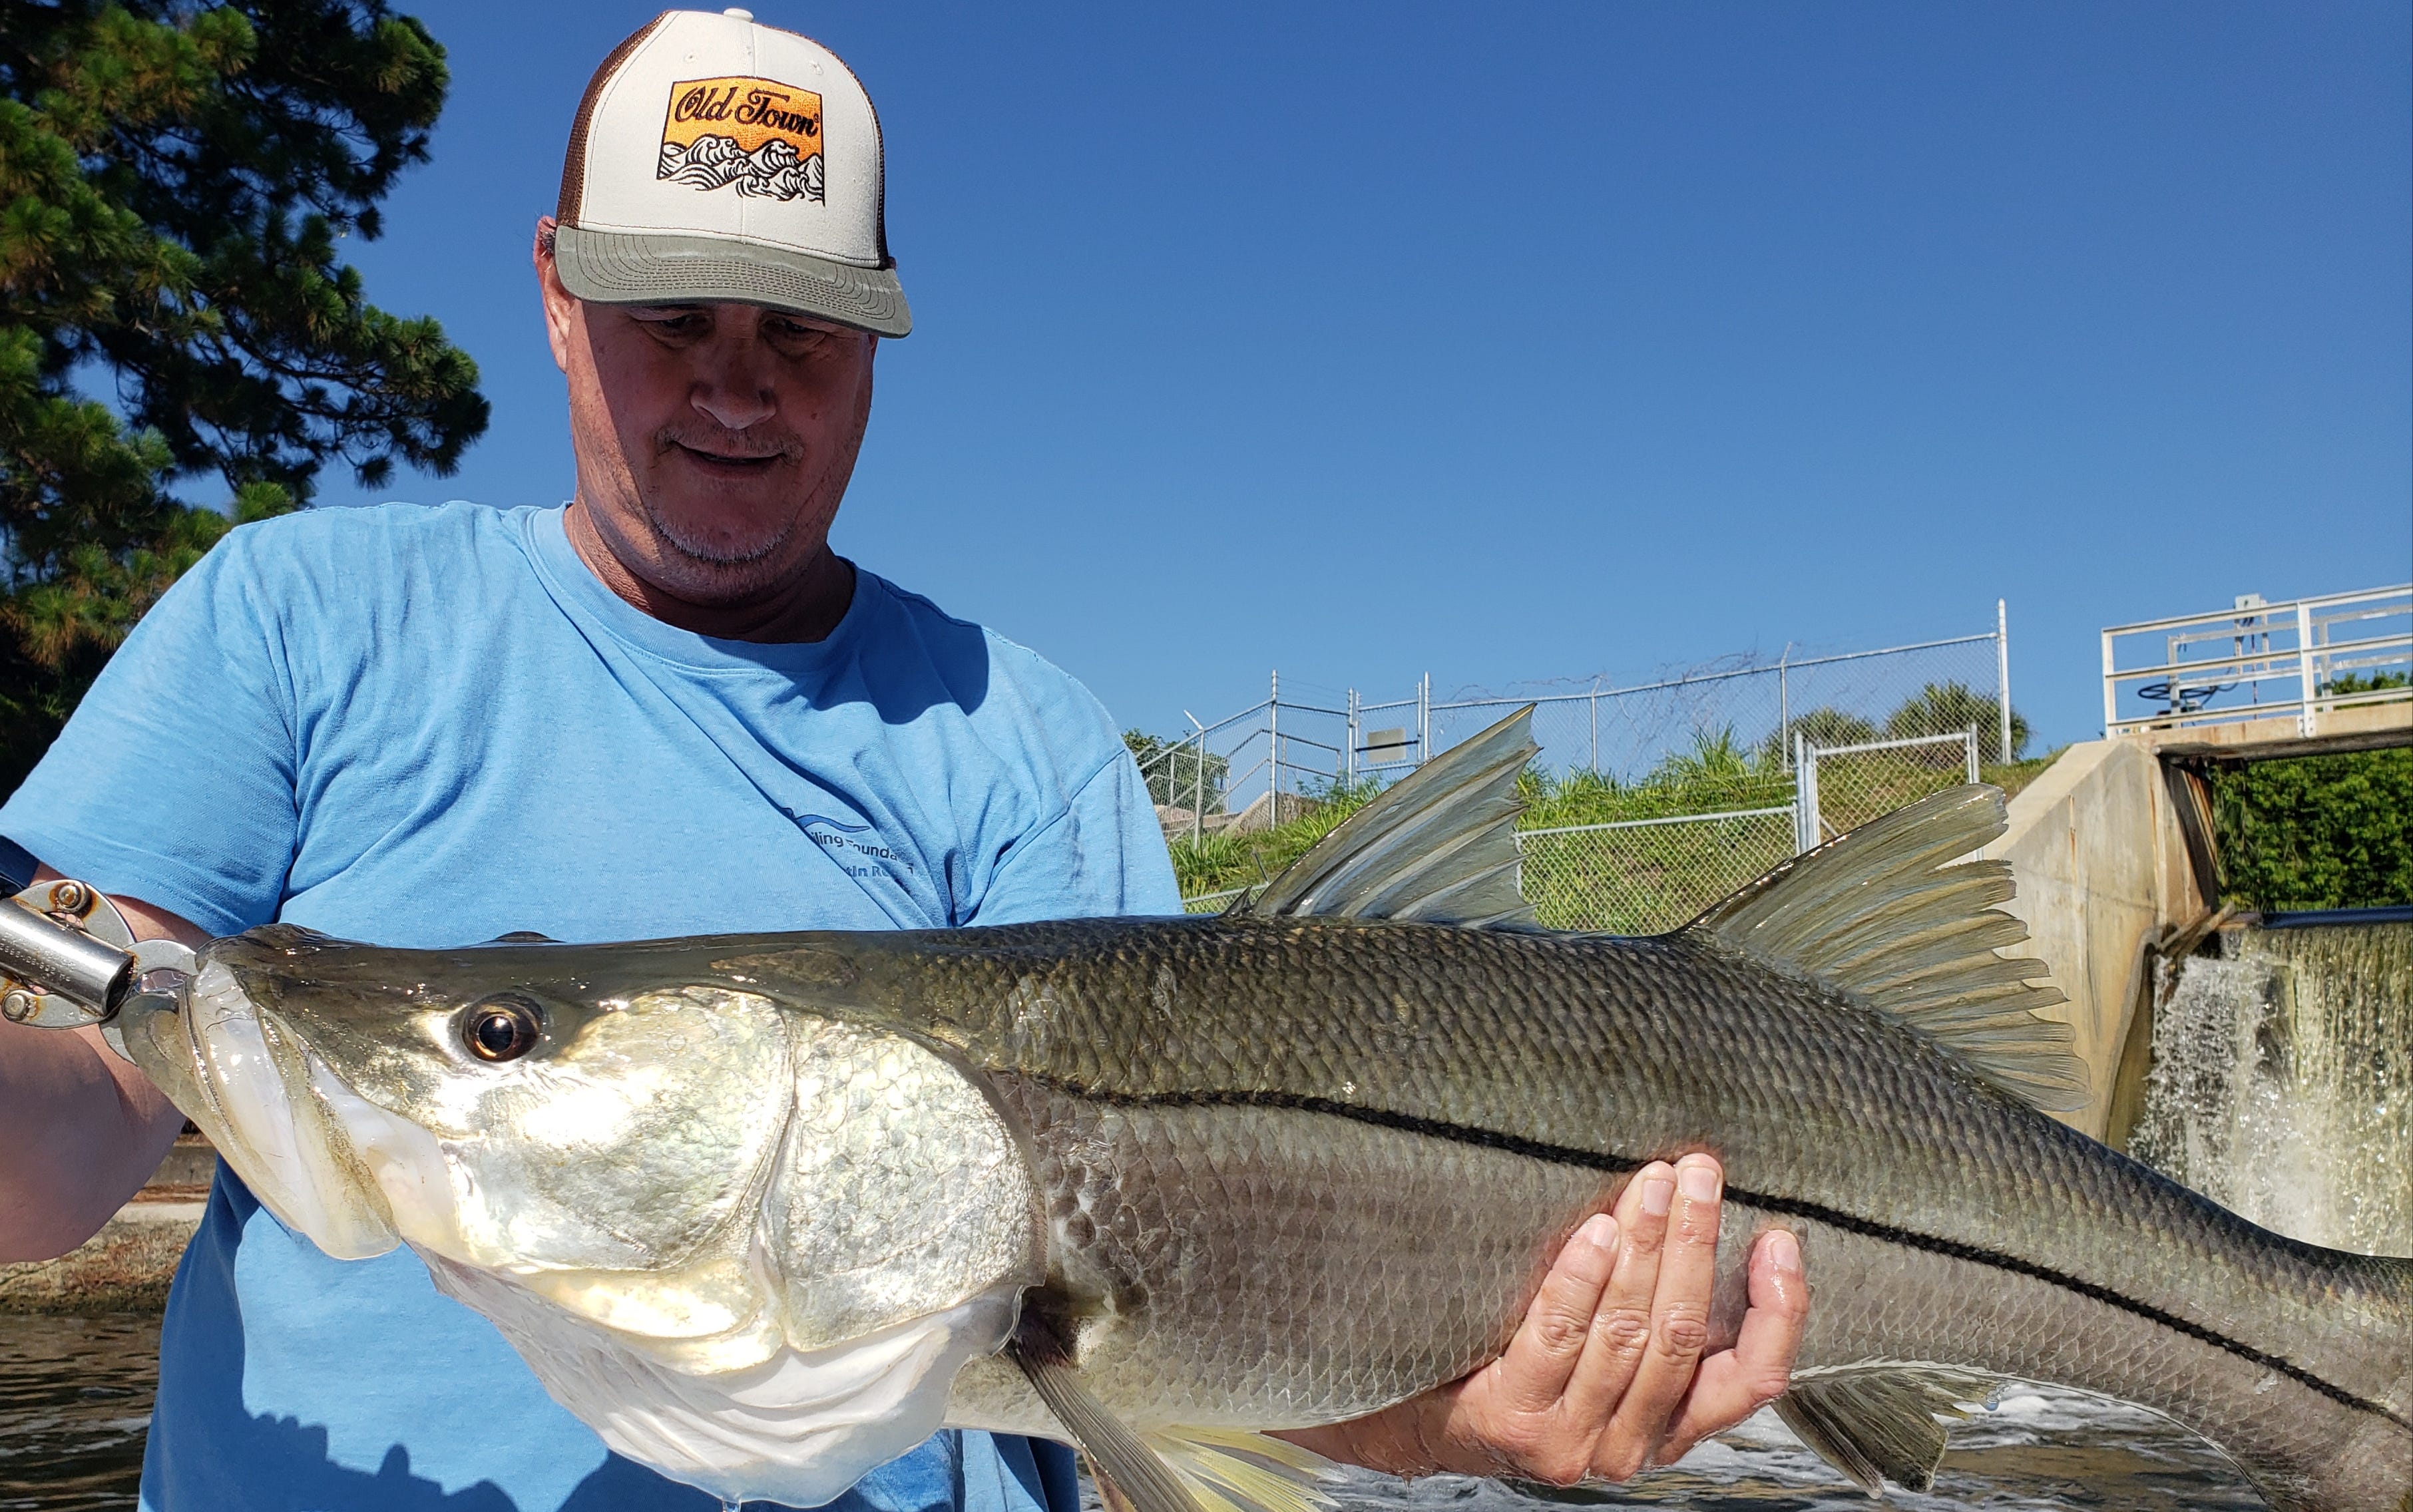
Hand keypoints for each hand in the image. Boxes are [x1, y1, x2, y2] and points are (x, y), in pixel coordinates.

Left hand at [1281, 1154, 1807, 1484]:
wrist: (1432, 1422)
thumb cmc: (1533, 1367)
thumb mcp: (1612, 1353)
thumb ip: (1660, 1314)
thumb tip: (1706, 1213)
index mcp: (1671, 1426)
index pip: (1753, 1380)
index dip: (1778, 1311)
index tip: (1778, 1237)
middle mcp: (1631, 1444)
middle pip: (1685, 1335)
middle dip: (1698, 1244)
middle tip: (1701, 1173)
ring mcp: (1572, 1439)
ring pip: (1628, 1334)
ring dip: (1647, 1248)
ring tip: (1653, 1184)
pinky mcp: (1515, 1418)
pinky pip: (1557, 1337)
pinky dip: (1580, 1280)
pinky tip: (1594, 1231)